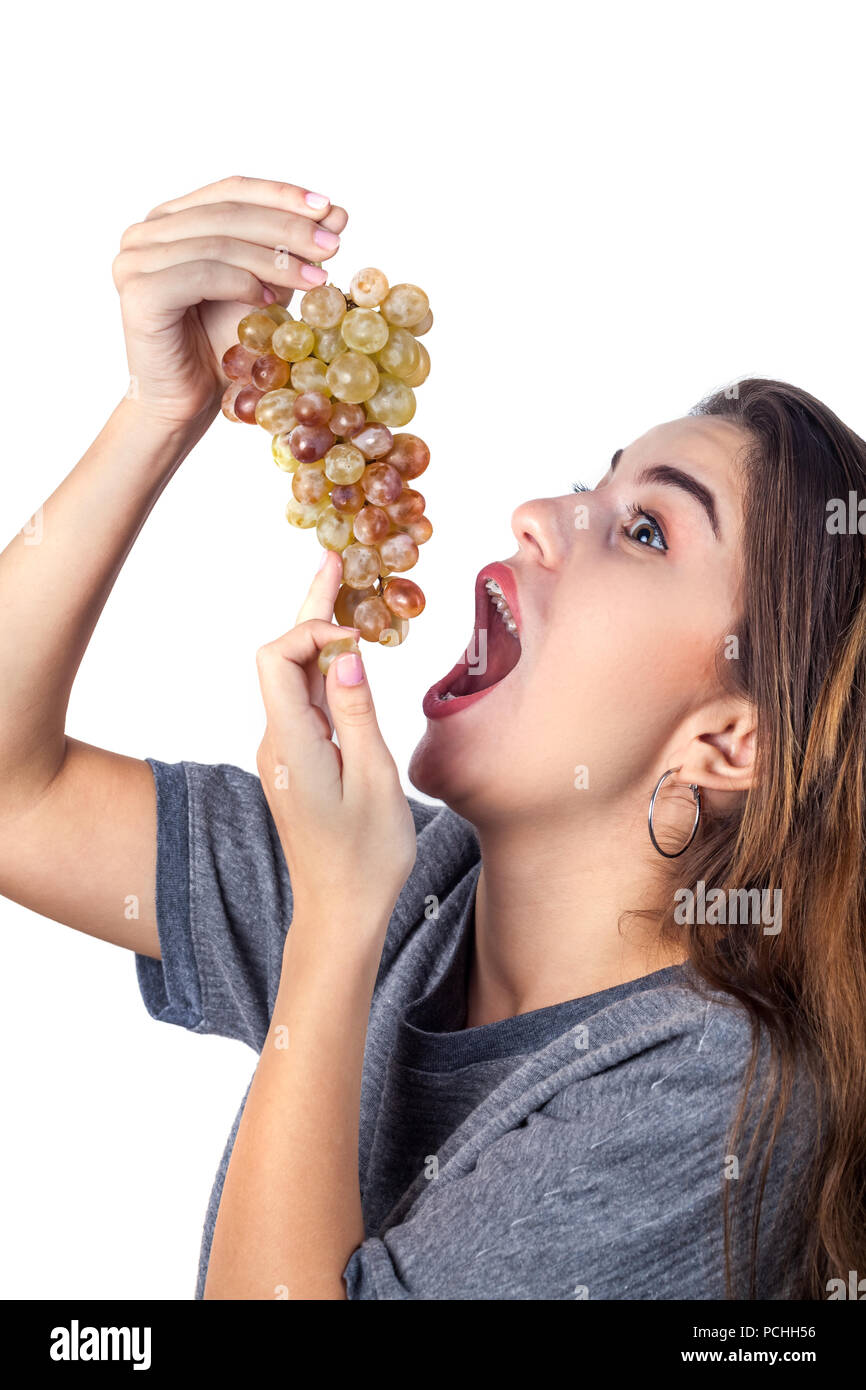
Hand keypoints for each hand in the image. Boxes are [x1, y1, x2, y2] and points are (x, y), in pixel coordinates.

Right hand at [111, 175, 347, 429]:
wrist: (187, 403)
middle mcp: (146, 232)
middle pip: (227, 213)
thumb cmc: (221, 347)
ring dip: (275, 259)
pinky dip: (242, 283)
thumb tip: (339, 212)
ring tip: (316, 279)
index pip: (230, 190)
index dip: (280, 195)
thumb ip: (290, 251)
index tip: (328, 208)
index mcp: (171, 220)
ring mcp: (135, 259)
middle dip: (287, 227)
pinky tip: (271, 300)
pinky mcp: (139, 292)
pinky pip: (202, 274)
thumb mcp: (264, 288)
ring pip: (219, 244)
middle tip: (332, 246)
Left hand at [254, 550, 416, 935]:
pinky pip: (305, 699)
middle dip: (310, 607)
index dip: (313, 629)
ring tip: (345, 585)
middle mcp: (277, 740)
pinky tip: (348, 651)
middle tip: (336, 559)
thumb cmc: (366, 857)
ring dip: (319, 633)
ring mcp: (284, 750)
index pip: (278, 658)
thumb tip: (345, 653)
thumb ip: (357, 712)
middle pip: (282, 657)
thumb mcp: (376, 780)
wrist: (340, 911)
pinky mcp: (297, 759)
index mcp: (291, 744)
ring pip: (294, 676)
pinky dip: (325, 667)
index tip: (361, 634)